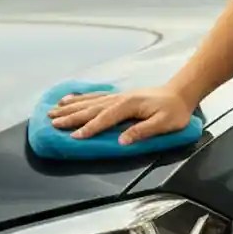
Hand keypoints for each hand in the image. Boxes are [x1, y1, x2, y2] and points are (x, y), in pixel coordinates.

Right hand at [47, 85, 196, 145]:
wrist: (179, 93)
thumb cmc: (174, 111)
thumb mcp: (164, 124)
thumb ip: (143, 131)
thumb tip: (122, 141)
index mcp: (129, 105)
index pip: (105, 118)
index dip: (89, 128)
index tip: (74, 136)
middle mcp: (119, 99)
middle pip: (91, 108)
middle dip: (71, 116)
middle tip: (54, 123)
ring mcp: (116, 96)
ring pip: (88, 102)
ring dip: (70, 107)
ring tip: (53, 111)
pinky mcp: (116, 96)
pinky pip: (93, 96)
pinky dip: (78, 98)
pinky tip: (67, 99)